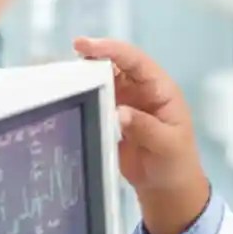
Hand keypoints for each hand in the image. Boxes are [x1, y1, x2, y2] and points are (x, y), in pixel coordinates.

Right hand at [74, 37, 209, 233]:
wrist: (166, 187)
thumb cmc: (176, 163)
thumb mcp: (167, 146)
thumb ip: (146, 128)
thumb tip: (120, 112)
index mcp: (161, 90)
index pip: (136, 61)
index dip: (112, 50)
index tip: (86, 46)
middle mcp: (141, 90)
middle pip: (114, 65)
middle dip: (90, 59)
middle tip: (63, 64)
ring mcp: (124, 102)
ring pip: (100, 81)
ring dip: (81, 78)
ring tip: (57, 79)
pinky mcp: (110, 117)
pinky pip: (93, 100)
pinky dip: (79, 97)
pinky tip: (61, 97)